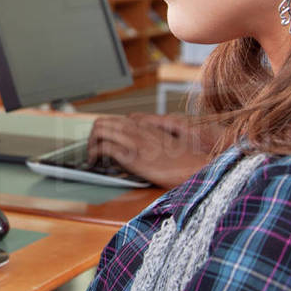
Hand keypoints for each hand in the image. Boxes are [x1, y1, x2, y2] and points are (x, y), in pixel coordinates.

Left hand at [86, 113, 219, 188]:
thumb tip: (139, 127)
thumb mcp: (175, 138)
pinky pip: (106, 147)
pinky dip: (95, 153)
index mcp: (148, 127)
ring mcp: (136, 143)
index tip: (103, 143)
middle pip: (103, 122)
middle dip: (92, 136)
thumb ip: (158, 129)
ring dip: (90, 144)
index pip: (116, 120)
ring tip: (91, 157)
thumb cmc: (190, 159)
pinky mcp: (134, 158)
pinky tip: (96, 163)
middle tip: (92, 151)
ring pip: (100, 130)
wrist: (200, 169)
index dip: (105, 131)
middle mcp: (139, 131)